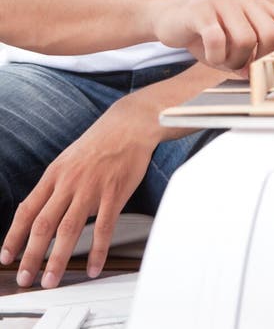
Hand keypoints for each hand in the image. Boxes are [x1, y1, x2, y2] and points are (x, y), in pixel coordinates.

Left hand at [0, 96, 155, 288]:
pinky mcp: (114, 193)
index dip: (13, 237)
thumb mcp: (68, 159)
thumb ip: (53, 185)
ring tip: (50, 280)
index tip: (6, 258)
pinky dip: (97, 251)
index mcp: (55, 174)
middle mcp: (70, 182)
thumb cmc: (99, 142)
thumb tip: (36, 210)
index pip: (27, 210)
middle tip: (24, 278)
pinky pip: (104, 228)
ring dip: (57, 259)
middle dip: (31, 256)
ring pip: (69, 229)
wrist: (129, 124)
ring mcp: (92, 188)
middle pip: (44, 224)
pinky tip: (93, 267)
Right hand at [148, 0, 273, 70]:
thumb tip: (259, 75)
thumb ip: (249, 55)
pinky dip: (216, 56)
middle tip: (238, 64)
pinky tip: (208, 54)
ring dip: (233, 60)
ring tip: (220, 58)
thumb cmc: (204, 31)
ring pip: (245, 41)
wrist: (166, 14)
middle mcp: (244, 2)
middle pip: (270, 36)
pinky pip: (219, 41)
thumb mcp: (230, 42)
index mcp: (255, 8)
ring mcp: (223, 4)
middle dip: (258, 58)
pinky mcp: (202, 12)